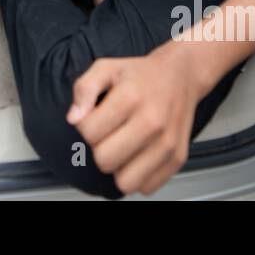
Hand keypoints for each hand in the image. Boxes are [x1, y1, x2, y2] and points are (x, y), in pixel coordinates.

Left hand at [66, 41, 208, 195]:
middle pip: (105, 160)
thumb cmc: (141, 75)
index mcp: (131, 97)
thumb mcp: (106, 68)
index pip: (89, 133)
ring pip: (126, 182)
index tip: (95, 118)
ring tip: (122, 147)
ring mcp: (167, 143)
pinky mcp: (178, 158)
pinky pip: (146, 187)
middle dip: (99, 149)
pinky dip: (138, 176)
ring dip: (118, 167)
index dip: (85, 127)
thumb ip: (83, 89)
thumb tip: (74, 119)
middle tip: (109, 134)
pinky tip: (138, 155)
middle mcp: (152, 122)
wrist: (180, 76)